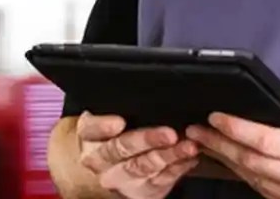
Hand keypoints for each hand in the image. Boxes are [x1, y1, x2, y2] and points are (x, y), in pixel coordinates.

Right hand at [76, 112, 200, 197]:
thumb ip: (119, 106)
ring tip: (188, 146)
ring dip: (169, 156)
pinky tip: (190, 157)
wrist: (111, 170)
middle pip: (121, 149)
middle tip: (169, 133)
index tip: (119, 122)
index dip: (104, 125)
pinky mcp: (139, 192)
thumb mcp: (108, 119)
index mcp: (90, 136)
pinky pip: (160, 181)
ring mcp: (119, 179)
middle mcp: (100, 161)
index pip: (92, 129)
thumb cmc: (114, 136)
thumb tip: (148, 90)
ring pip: (143, 168)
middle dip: (147, 140)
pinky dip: (178, 168)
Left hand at [185, 87, 279, 197]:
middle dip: (220, 147)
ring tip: (208, 148)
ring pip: (258, 185)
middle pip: (252, 165)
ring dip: (230, 166)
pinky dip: (252, 182)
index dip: (234, 128)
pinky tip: (240, 170)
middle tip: (195, 132)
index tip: (214, 117)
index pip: (264, 141)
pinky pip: (273, 197)